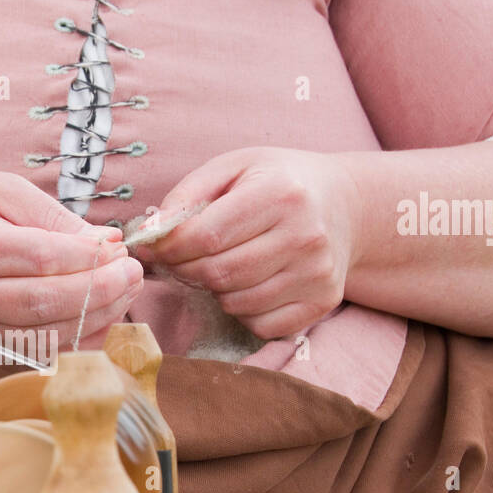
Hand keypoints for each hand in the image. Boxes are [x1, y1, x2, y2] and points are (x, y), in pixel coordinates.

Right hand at [0, 172, 142, 346]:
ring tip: (127, 289)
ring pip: (44, 333)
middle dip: (98, 290)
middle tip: (133, 272)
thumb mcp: (6, 190)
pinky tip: (107, 314)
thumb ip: (55, 216)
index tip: (117, 248)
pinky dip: (80, 336)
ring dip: (96, 315)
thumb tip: (106, 243)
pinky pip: (42, 349)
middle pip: (42, 301)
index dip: (84, 257)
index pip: (37, 257)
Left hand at [134, 148, 359, 339]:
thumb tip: (148, 235)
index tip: (155, 247)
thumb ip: (185, 196)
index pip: (206, 236)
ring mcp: (317, 273)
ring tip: (219, 266)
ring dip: (214, 290)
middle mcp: (305, 235)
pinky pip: (260, 324)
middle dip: (186, 271)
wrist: (344, 204)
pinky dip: (242, 310)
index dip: (169, 248)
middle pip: (219, 273)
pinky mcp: (323, 301)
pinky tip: (247, 284)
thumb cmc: (276, 182)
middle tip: (180, 260)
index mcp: (281, 193)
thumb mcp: (233, 168)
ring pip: (236, 302)